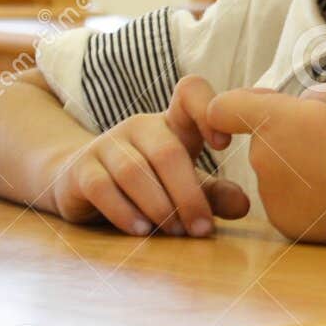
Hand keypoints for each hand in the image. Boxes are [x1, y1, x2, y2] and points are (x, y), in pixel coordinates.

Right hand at [49, 98, 249, 235]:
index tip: (224, 145)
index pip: (190, 92)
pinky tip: (142, 231)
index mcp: (172, 122)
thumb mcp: (184, 184)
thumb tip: (243, 204)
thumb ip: (213, 193)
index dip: (208, 110)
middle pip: (168, 152)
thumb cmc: (148, 182)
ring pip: (134, 172)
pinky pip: (102, 188)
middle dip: (188, 195)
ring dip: (159, 207)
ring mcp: (107, 144)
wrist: (82, 184)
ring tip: (174, 232)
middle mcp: (140, 127)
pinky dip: (124, 212)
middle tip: (201, 229)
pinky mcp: (81, 169)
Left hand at [183, 78, 325, 246]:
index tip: (251, 112)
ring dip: (298, 168)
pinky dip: (306, 197)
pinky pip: (287, 201)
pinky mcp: (283, 223)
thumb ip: (312, 94)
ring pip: (276, 172)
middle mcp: (260, 159)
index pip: (222, 108)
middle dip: (287, 137)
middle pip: (261, 141)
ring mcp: (270, 195)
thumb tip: (300, 107)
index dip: (233, 106)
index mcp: (271, 121)